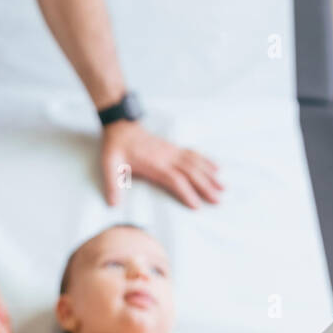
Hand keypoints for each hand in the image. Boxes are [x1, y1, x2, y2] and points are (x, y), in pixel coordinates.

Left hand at [99, 120, 222, 207]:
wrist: (121, 126)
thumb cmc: (116, 147)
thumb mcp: (109, 164)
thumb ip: (112, 184)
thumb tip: (113, 204)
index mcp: (154, 164)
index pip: (175, 180)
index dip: (186, 193)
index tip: (197, 206)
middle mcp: (167, 157)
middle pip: (191, 172)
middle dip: (206, 187)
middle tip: (218, 201)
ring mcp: (172, 151)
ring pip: (196, 163)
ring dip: (210, 175)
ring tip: (223, 187)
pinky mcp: (174, 148)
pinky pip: (194, 154)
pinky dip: (207, 161)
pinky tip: (217, 168)